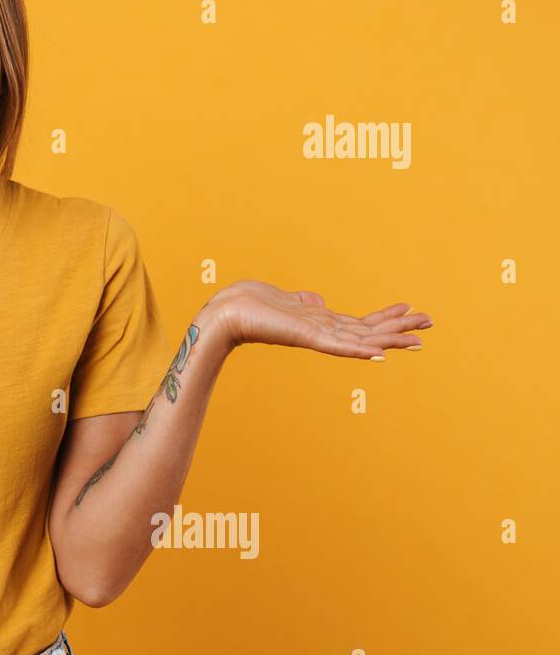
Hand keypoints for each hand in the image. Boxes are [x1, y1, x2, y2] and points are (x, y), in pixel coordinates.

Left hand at [203, 279, 432, 359]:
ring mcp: (315, 336)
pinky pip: (337, 346)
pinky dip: (358, 350)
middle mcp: (322, 331)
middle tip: (430, 324)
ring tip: (416, 338)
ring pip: (360, 339)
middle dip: (399, 328)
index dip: (386, 318)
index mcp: (320, 322)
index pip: (360, 322)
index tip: (411, 311)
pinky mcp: (305, 337)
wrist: (225, 313)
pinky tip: (378, 353)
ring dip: (389, 338)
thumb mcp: (286, 301)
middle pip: (369, 331)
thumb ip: (305, 304)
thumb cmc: (249, 305)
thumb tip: (317, 302)